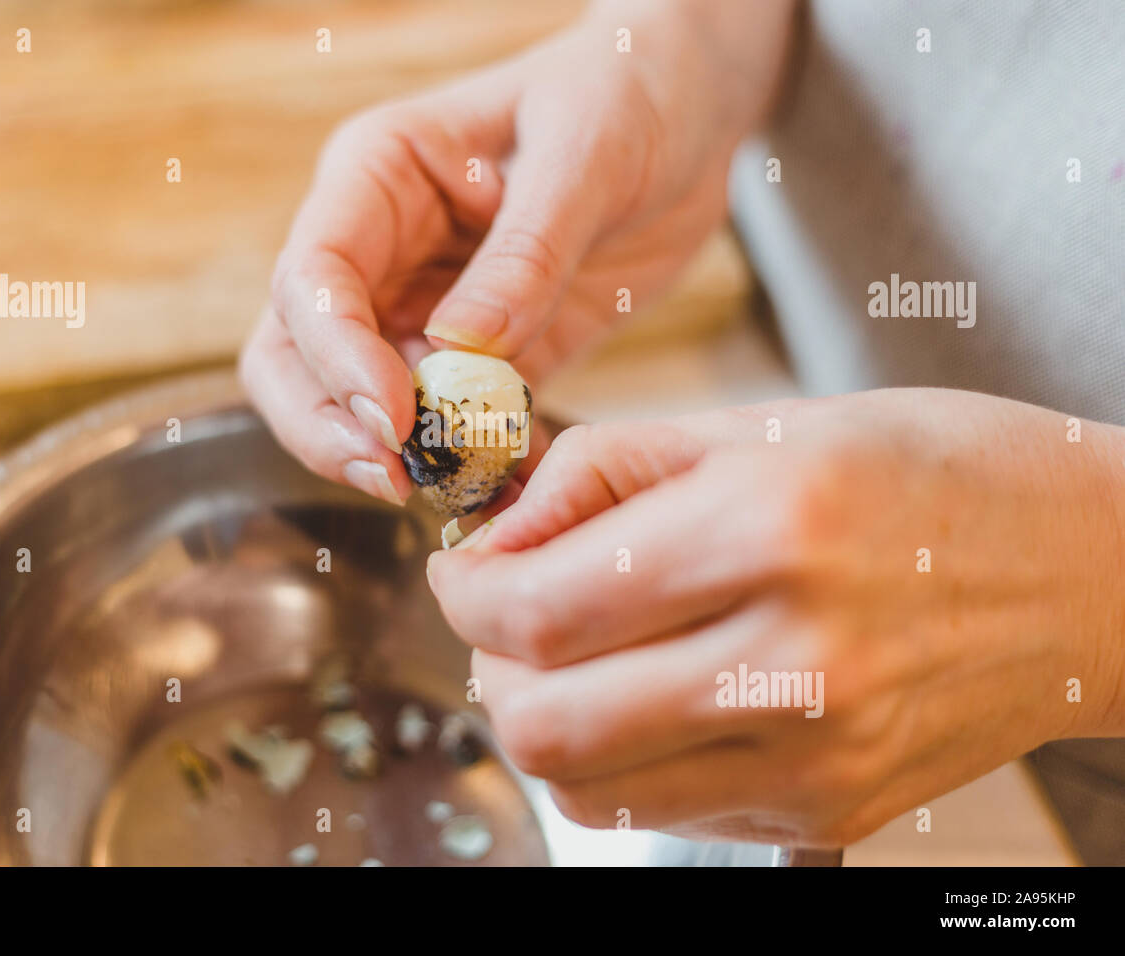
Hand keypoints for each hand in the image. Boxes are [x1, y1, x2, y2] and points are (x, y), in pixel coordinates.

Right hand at [240, 0, 793, 504]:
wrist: (688, 112)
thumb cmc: (625, 92)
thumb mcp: (583, 156)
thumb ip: (524, 253)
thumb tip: (460, 348)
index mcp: (378, 176)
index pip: (312, 278)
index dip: (336, 355)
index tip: (395, 414)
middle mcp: (383, 250)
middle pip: (298, 356)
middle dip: (330, 426)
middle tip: (396, 481)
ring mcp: (427, 309)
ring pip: (361, 405)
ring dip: (399, 457)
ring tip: (466, 491)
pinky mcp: (486, 357)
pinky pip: (456, 425)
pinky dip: (476, 464)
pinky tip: (519, 485)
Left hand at [426, 389, 1124, 844]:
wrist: (1090, 569)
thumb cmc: (931, 473)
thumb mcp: (760, 426)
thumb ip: (602, 472)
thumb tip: (496, 536)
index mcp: (769, 534)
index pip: (543, 610)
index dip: (466, 594)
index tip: (465, 570)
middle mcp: (794, 663)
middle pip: (546, 725)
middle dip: (489, 669)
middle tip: (505, 618)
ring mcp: (816, 756)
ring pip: (589, 789)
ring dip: (546, 721)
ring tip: (575, 656)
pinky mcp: (831, 809)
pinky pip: (665, 813)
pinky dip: (621, 761)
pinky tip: (653, 696)